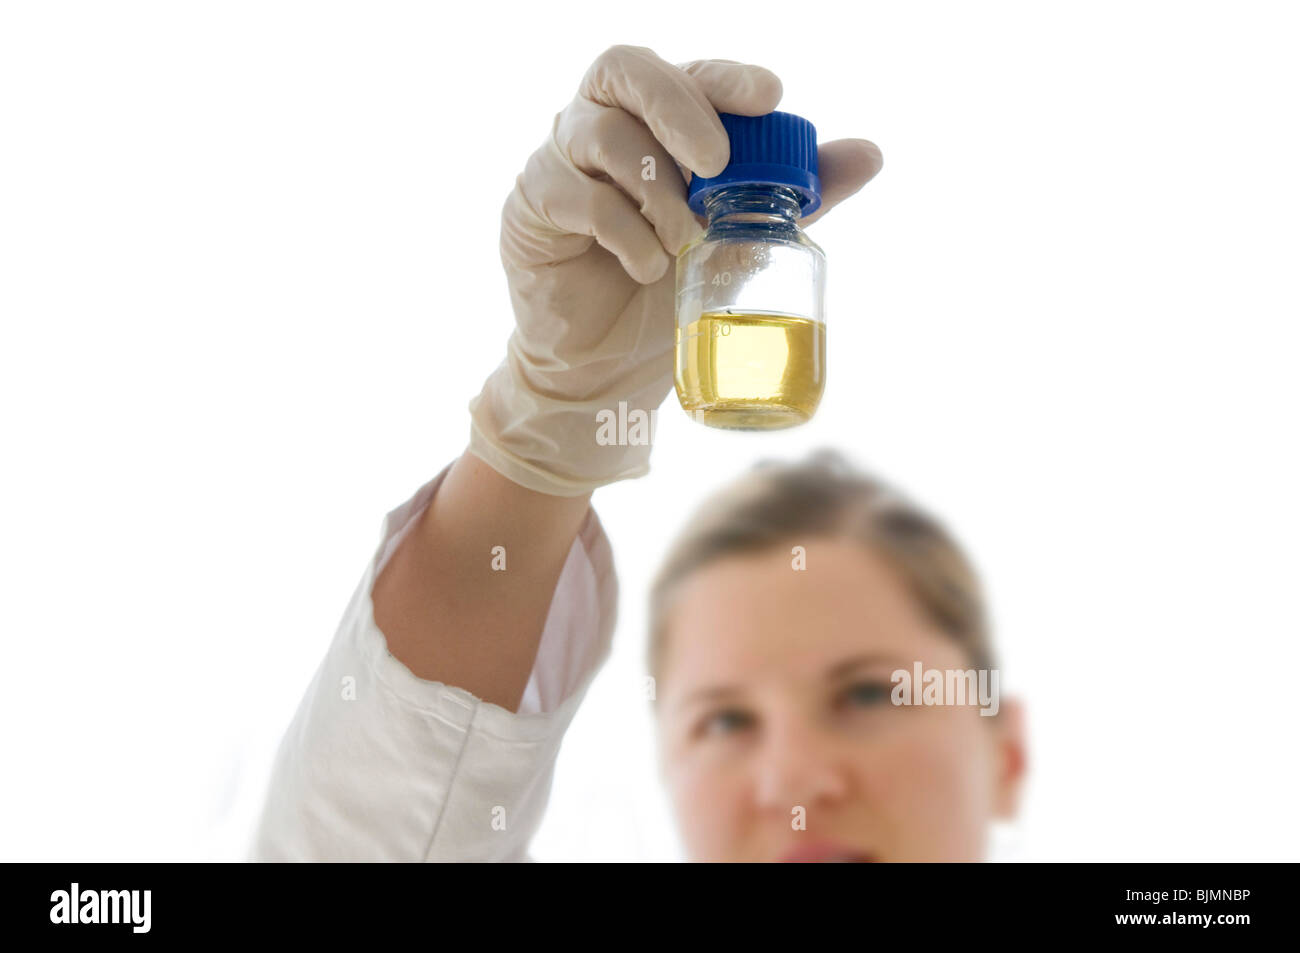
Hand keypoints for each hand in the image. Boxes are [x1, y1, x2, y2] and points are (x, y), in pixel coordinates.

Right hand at [468, 44, 883, 495]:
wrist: (605, 370)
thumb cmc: (669, 296)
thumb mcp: (742, 243)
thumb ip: (793, 196)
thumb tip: (871, 154)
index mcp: (652, 122)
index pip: (684, 74)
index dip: (723, 77)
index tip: (769, 96)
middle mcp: (600, 125)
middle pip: (626, 72)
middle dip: (680, 108)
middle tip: (716, 162)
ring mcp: (558, 161)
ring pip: (602, 135)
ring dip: (656, 189)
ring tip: (683, 240)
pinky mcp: (531, 206)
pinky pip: (574, 194)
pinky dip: (622, 229)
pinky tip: (647, 265)